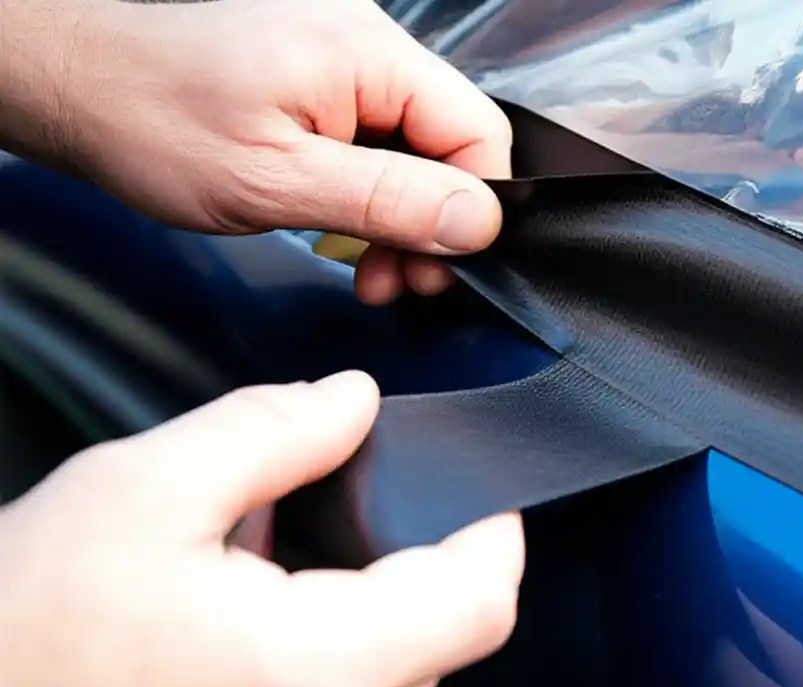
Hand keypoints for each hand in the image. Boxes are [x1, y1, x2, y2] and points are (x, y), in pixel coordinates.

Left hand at [0, 0, 511, 304]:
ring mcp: (345, 59)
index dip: (474, 207)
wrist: (79, 84)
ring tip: (370, 272)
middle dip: (435, 224)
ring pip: (416, 150)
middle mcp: (367, 44)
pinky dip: (371, 194)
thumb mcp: (276, 182)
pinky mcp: (323, 79)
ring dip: (401, 219)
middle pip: (451, 143)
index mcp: (367, 54)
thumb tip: (479, 220)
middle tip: (401, 282)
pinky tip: (350, 235)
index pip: (479, 130)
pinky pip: (378, 140)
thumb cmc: (152, 120)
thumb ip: (387, 201)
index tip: (443, 265)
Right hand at [0, 371, 523, 686]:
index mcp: (317, 668)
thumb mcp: (143, 492)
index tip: (477, 483)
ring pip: (407, 671)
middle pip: (451, 634)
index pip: (482, 602)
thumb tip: (357, 400)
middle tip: (354, 500)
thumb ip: (272, 431)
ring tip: (287, 557)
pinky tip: (264, 608)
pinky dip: (340, 643)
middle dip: (427, 553)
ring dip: (379, 601)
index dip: (494, 530)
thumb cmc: (26, 628)